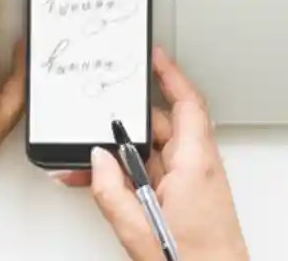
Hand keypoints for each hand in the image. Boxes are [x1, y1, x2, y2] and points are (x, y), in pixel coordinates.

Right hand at [55, 47, 248, 260]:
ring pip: (154, 152)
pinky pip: (156, 172)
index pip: (187, 103)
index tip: (153, 56)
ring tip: (87, 166)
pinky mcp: (189, 197)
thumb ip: (112, 192)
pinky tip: (106, 184)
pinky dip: (131, 174)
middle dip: (126, 124)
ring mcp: (196, 183)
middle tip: (96, 122)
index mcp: (196, 166)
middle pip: (162, 126)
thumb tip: (97, 159)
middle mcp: (200, 169)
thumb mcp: (139, 231)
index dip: (170, 74)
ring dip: (123, 155)